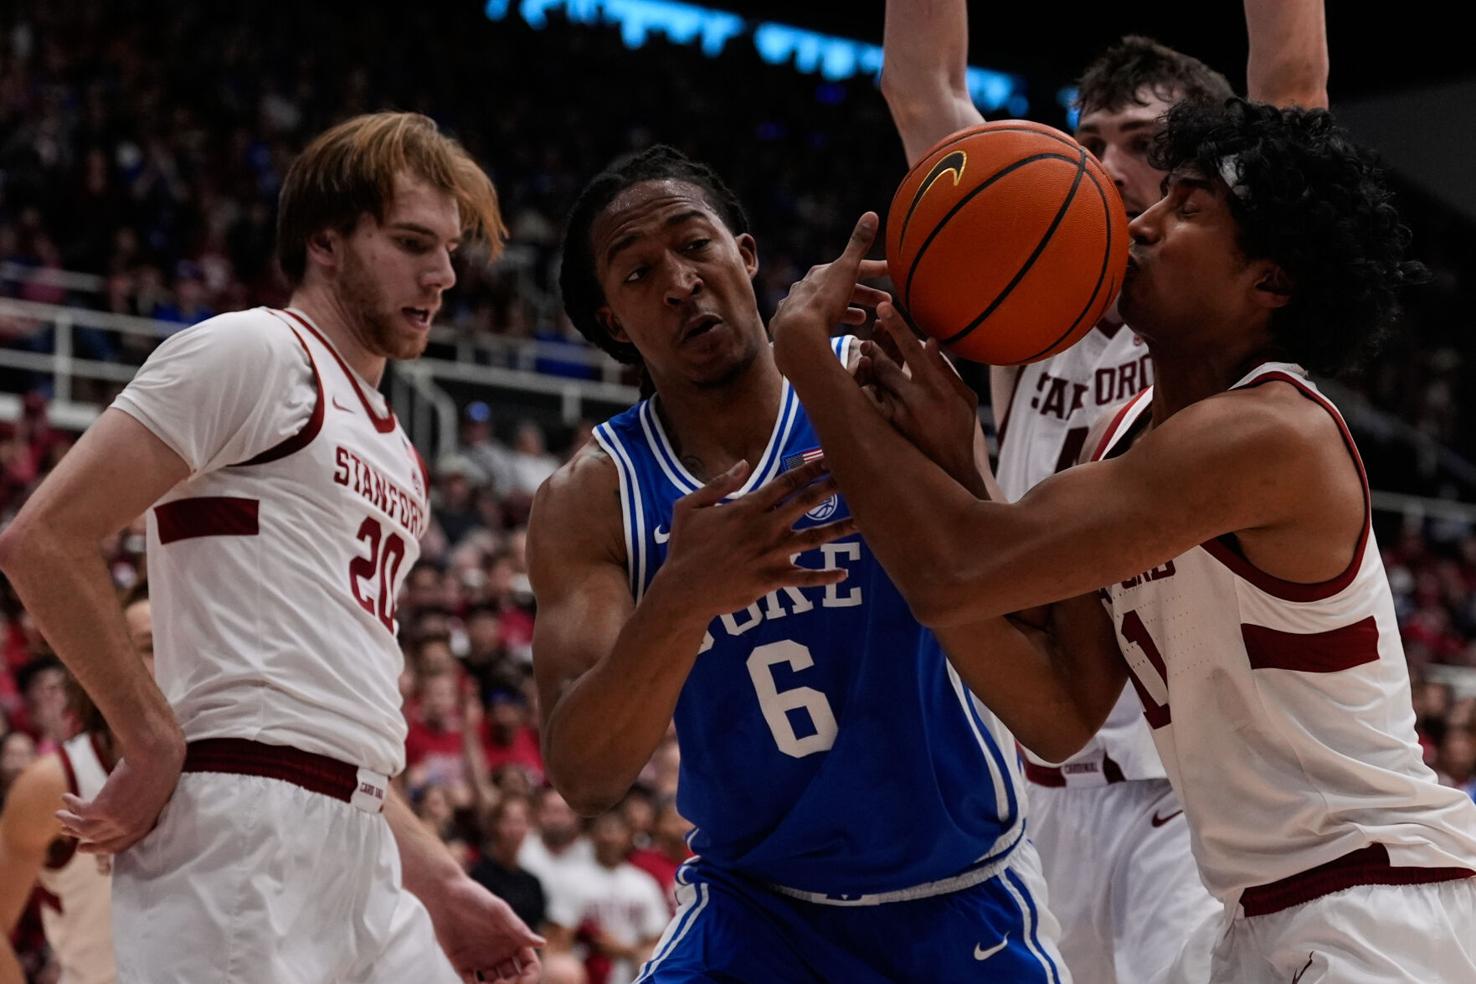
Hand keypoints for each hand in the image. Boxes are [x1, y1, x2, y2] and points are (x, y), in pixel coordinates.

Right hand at [56, 731, 183, 854]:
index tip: (83, 847)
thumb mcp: (151, 794)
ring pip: (84, 829)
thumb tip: (123, 806)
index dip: (98, 848)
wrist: (156, 753)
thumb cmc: (158, 767)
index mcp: (144, 826)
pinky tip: (65, 796)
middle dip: (78, 835)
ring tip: (58, 814)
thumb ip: (138, 807)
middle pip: (97, 838)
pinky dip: (71, 804)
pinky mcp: (104, 809)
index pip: (117, 846)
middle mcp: (129, 828)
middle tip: (65, 830)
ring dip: (68, 821)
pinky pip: (80, 812)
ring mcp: (117, 820)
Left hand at [430, 877, 542, 983]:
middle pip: (515, 981)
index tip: (521, 982)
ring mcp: (483, 960)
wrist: (445, 895)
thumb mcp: (498, 912)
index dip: (530, 978)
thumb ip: (518, 929)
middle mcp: (501, 954)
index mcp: (514, 941)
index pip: (530, 967)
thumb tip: (542, 943)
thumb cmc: (475, 898)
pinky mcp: (463, 965)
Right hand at [658, 457, 856, 617]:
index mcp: (747, 507)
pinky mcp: (772, 579)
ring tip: (864, 521)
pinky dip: (824, 577)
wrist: (683, 590)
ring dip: (840, 529)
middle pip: (806, 504)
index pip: (786, 483)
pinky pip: (804, 578)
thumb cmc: (683, 547)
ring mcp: (770, 554)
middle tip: (855, 478)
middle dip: (832, 489)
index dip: (810, 470)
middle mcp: (764, 528)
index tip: (830, 460)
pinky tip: (844, 574)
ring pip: (814, 539)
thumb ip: (719, 484)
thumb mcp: (689, 507)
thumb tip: (744, 465)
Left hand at [771, 212, 890, 370]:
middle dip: (863, 294)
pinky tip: (830, 331)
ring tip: (862, 319)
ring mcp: (795, 309)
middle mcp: (803, 288)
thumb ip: (858, 244)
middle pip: (838, 288)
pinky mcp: (790, 329)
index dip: (872, 269)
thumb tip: (871, 214)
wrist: (797, 333)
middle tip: (885, 303)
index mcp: (819, 273)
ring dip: (845, 310)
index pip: (850, 266)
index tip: (890, 272)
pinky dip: (825, 324)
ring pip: (823, 306)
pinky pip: (811, 324)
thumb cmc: (825, 300)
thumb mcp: (846, 270)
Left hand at [858, 301, 984, 495]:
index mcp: (938, 390)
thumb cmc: (960, 431)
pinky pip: (868, 400)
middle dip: (876, 346)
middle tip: (872, 333)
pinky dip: (865, 386)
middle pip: (885, 364)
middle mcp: (914, 402)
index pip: (913, 351)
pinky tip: (866, 378)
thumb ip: (947, 370)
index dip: (898, 327)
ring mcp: (896, 417)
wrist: (948, 472)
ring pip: (873, 381)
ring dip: (868, 364)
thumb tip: (930, 341)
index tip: (884, 307)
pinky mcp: (884, 430)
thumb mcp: (965, 399)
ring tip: (868, 352)